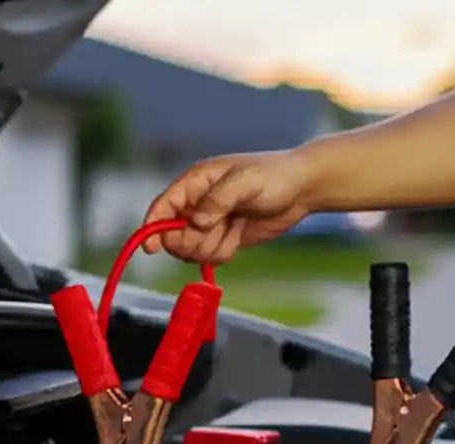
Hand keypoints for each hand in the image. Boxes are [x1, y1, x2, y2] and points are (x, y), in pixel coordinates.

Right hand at [142, 150, 316, 263]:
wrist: (302, 190)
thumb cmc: (274, 177)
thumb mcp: (245, 182)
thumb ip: (218, 200)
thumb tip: (198, 222)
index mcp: (196, 182)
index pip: (163, 206)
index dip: (152, 227)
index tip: (151, 248)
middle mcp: (198, 203)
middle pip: (173, 235)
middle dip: (191, 241)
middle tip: (216, 231)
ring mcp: (211, 223)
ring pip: (192, 249)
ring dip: (210, 248)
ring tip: (233, 230)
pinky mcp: (225, 238)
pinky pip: (210, 256)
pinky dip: (222, 254)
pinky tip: (238, 238)